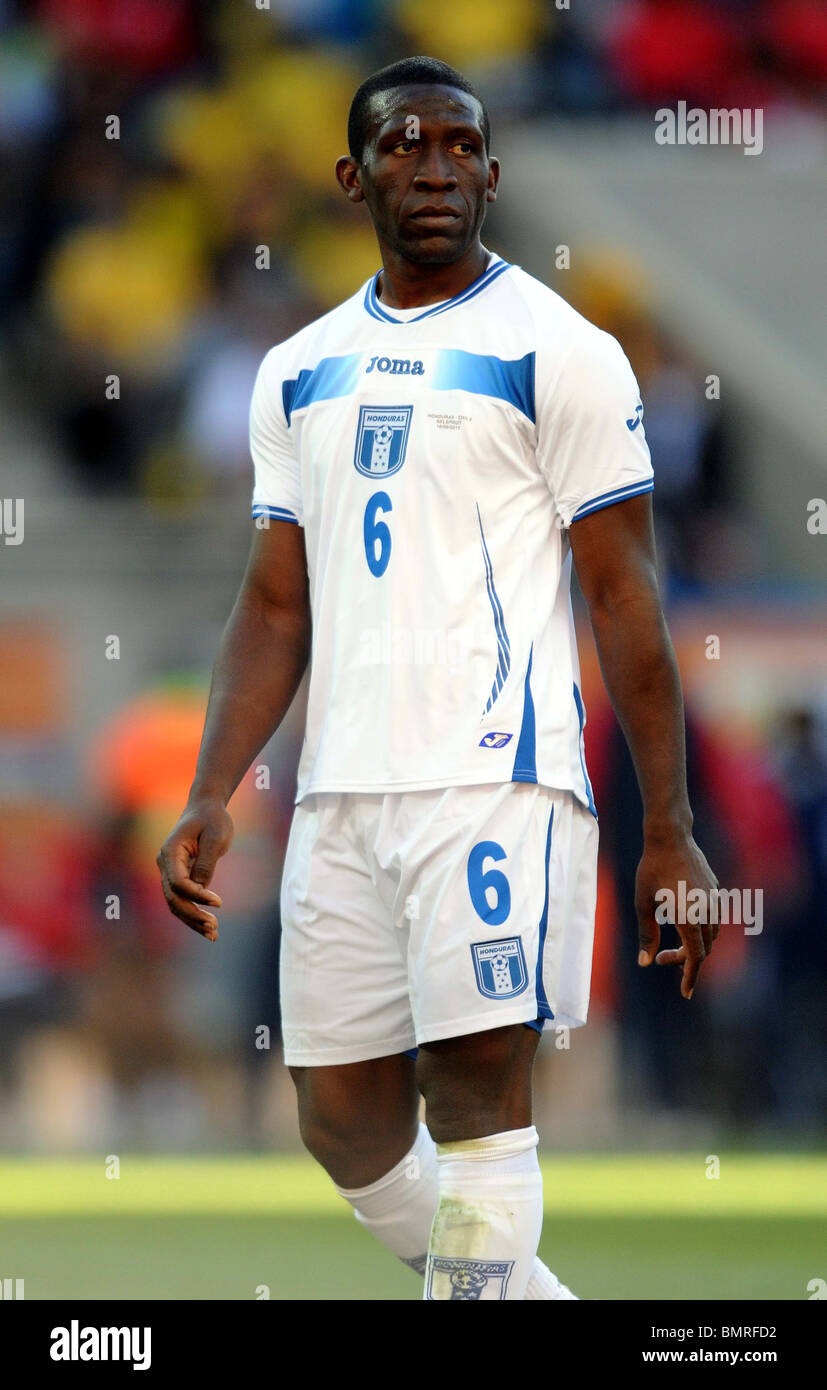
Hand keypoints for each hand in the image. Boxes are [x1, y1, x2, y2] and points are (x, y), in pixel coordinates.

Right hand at [156, 798, 233, 940]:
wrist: (206, 807)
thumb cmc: (212, 819)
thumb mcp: (215, 837)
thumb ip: (207, 863)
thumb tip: (201, 889)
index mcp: (171, 852)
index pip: (178, 883)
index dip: (197, 896)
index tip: (219, 902)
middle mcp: (165, 864)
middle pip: (173, 898)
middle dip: (193, 915)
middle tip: (214, 927)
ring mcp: (170, 871)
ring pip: (176, 903)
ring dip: (193, 920)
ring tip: (213, 934)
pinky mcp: (178, 877)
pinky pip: (183, 899)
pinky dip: (194, 914)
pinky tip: (208, 927)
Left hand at [635, 831, 719, 998]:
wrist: (671, 838)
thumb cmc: (652, 870)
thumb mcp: (643, 904)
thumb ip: (647, 935)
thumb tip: (644, 962)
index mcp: (690, 918)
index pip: (696, 957)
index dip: (690, 976)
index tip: (685, 992)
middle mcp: (707, 911)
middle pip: (704, 949)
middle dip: (685, 960)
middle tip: (661, 959)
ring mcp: (715, 900)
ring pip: (711, 935)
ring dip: (695, 946)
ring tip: (671, 945)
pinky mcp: (716, 890)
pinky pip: (714, 918)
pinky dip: (702, 930)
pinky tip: (683, 923)